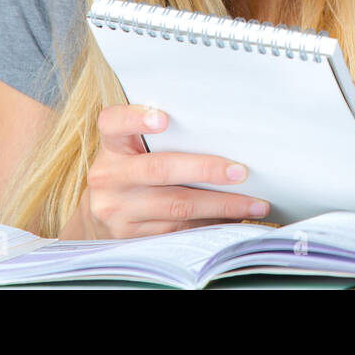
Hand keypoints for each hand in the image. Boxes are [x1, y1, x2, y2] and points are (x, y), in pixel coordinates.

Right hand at [79, 104, 271, 238]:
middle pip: (160, 169)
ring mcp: (117, 209)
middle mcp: (109, 177)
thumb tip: (224, 135)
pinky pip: (178, 229)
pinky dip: (210, 223)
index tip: (163, 119)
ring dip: (221, 205)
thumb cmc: (133, 168)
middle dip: (205, 170)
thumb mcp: (133, 148)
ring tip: (254, 204)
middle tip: (240, 172)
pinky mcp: (130, 236)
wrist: (100, 212)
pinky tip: (234, 219)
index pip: (113, 123)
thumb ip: (163, 138)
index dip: (136, 118)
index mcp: (112, 146)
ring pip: (177, 206)